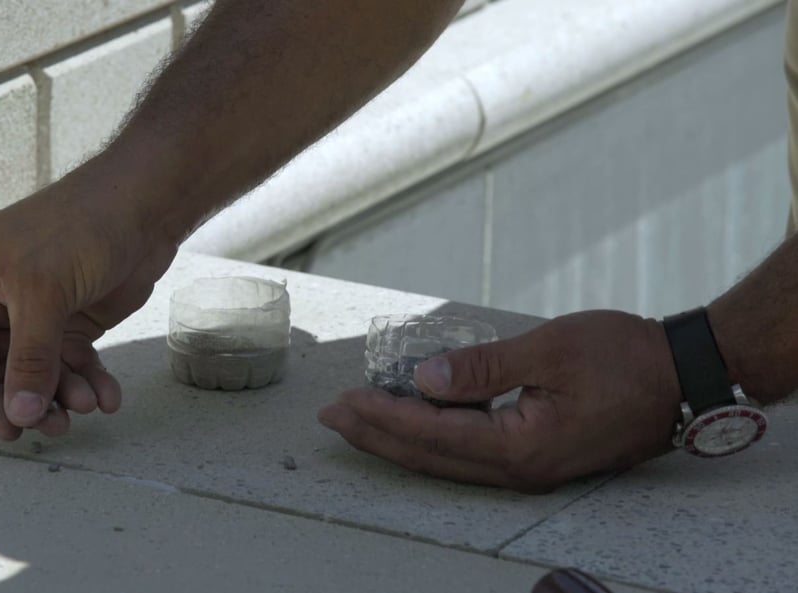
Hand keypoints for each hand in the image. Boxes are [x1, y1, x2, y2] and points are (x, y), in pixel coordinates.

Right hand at [0, 164, 175, 439]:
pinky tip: (106, 396)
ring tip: (87, 406)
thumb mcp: (45, 294)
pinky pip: (73, 360)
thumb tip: (21, 413)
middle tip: (56, 426)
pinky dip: (88, 379)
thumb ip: (31, 358)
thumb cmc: (82, 226)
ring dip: (64, 392)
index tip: (10, 426)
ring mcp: (37, 307)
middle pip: (4, 364)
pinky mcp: (72, 316)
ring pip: (41, 367)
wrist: (145, 205)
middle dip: (32, 396)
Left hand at [318, 311, 682, 492]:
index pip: (431, 435)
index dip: (382, 418)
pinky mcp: (537, 456)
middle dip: (376, 436)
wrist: (684, 376)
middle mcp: (520, 469)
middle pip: (429, 457)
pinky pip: (470, 453)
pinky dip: (433, 436)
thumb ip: (481, 367)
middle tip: (331, 417)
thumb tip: (423, 378)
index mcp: (521, 447)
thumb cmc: (624, 358)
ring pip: (446, 460)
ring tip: (359, 419)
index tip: (343, 402)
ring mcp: (529, 468)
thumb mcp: (548, 350)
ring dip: (399, 438)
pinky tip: (413, 419)